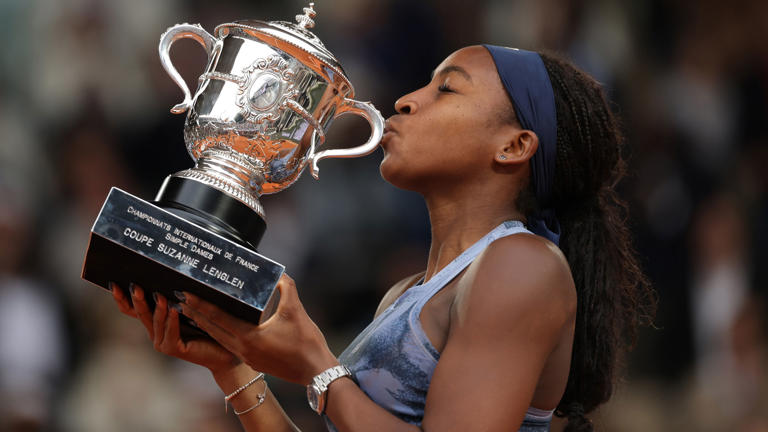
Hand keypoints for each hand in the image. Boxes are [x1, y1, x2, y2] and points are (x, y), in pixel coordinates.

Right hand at [110, 282, 240, 373]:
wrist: (224, 350)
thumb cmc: (208, 326)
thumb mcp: (188, 307)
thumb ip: (177, 296)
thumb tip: (168, 270)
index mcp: (155, 322)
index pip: (132, 309)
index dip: (121, 298)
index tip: (113, 283)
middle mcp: (154, 332)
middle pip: (140, 313)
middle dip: (136, 299)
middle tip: (135, 285)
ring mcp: (162, 342)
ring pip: (155, 322)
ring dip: (157, 308)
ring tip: (159, 294)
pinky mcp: (174, 348)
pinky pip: (171, 332)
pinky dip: (172, 320)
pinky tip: (174, 309)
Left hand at [176, 274, 338, 384]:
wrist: (315, 371)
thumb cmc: (307, 342)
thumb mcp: (295, 310)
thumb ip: (286, 288)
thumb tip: (277, 274)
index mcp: (249, 337)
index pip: (218, 318)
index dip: (202, 304)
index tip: (187, 294)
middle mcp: (243, 349)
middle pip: (213, 329)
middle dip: (196, 313)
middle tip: (181, 299)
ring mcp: (247, 357)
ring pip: (220, 338)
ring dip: (205, 324)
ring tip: (192, 311)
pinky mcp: (254, 361)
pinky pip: (230, 344)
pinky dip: (220, 333)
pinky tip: (219, 326)